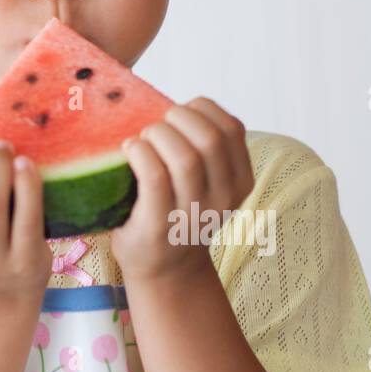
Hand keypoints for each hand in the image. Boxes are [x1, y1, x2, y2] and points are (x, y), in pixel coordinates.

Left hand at [110, 98, 255, 283]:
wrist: (165, 268)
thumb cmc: (177, 209)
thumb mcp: (207, 181)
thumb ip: (203, 147)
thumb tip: (166, 103)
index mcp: (240, 180)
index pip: (232, 127)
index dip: (202, 109)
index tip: (180, 113)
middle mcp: (224, 199)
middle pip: (210, 139)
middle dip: (177, 118)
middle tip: (156, 126)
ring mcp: (193, 215)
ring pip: (185, 158)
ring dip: (157, 135)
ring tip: (142, 139)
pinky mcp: (161, 225)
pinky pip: (155, 177)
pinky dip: (140, 153)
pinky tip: (129, 150)